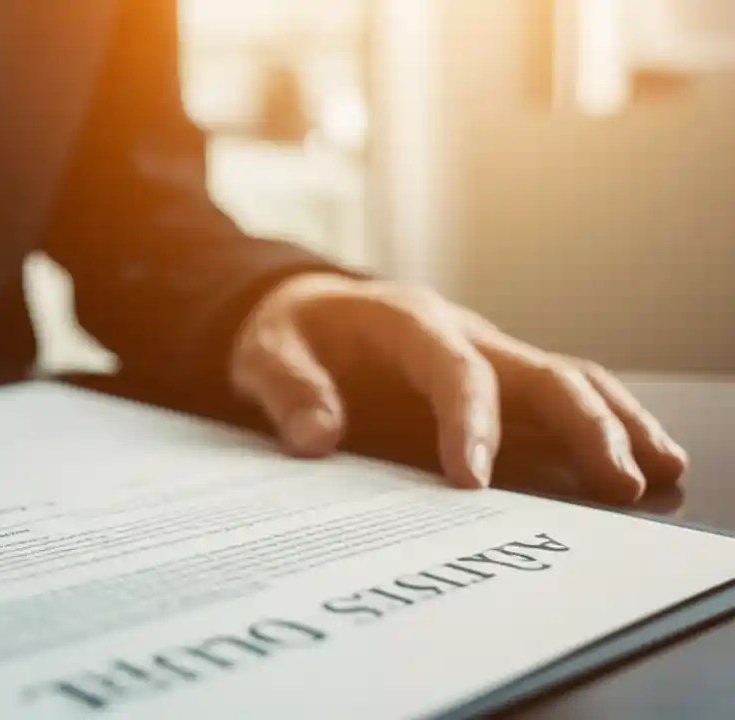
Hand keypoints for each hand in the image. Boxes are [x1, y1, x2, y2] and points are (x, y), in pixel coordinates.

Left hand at [230, 274, 687, 502]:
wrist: (307, 308)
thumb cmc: (291, 332)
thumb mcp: (266, 355)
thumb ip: (289, 392)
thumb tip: (315, 440)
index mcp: (406, 320)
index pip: (453, 368)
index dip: (469, 422)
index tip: (472, 481)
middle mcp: (463, 333)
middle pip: (539, 373)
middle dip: (583, 427)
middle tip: (617, 485)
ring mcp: (489, 355)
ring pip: (569, 381)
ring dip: (616, 425)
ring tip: (660, 473)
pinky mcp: (499, 381)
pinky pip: (562, 398)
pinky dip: (605, 425)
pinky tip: (642, 463)